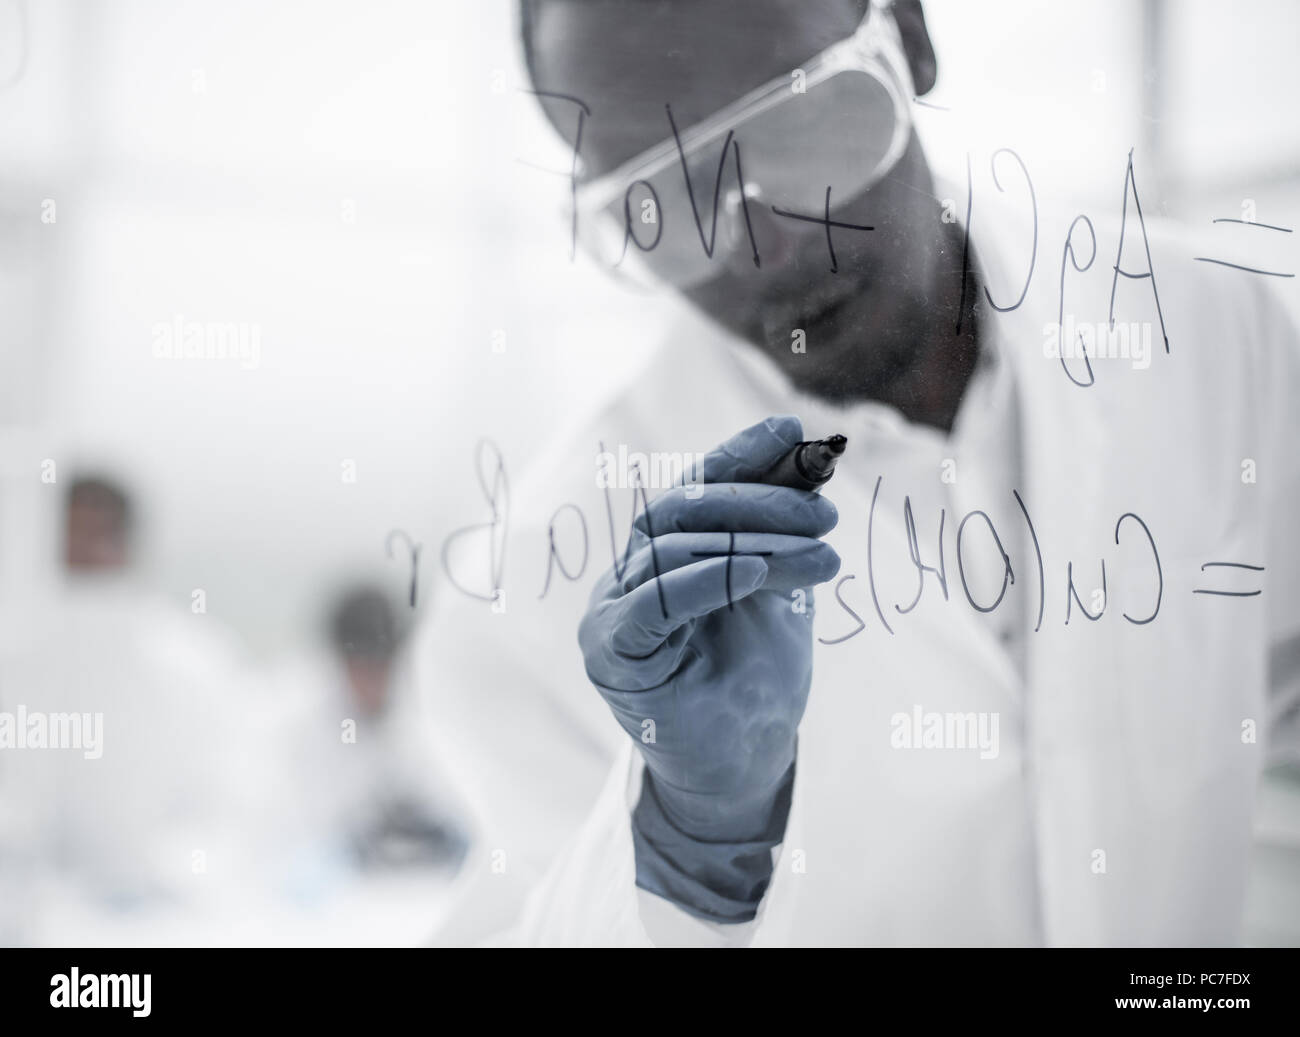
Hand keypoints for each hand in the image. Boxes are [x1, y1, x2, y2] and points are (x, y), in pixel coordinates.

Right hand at [578, 415, 840, 920]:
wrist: (741, 766)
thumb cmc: (756, 681)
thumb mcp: (780, 591)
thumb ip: (782, 529)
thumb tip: (811, 455)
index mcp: (666, 552)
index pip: (696, 486)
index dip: (740, 454)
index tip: (792, 430)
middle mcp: (630, 572)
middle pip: (682, 509)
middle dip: (761, 502)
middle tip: (827, 516)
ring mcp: (611, 609)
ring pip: (672, 547)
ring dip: (755, 543)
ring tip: (823, 553)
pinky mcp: (609, 652)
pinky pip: (653, 603)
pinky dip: (706, 580)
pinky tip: (759, 573)